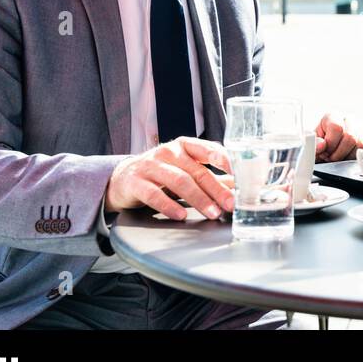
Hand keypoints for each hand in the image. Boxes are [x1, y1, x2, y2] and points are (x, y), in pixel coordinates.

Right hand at [104, 137, 234, 220]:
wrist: (122, 179)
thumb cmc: (161, 174)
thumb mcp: (185, 170)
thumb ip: (210, 176)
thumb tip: (239, 185)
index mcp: (184, 146)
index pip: (208, 149)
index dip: (225, 160)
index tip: (239, 174)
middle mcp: (168, 152)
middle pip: (197, 171)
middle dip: (216, 189)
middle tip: (231, 204)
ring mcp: (150, 166)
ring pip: (179, 181)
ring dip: (198, 199)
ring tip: (212, 213)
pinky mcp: (135, 182)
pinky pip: (154, 194)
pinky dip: (169, 206)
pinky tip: (181, 215)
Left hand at [314, 114, 362, 161]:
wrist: (331, 149)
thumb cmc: (322, 145)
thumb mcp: (313, 144)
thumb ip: (313, 145)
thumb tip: (320, 145)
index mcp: (333, 116)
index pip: (337, 128)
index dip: (330, 144)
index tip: (324, 152)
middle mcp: (349, 119)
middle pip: (350, 137)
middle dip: (338, 154)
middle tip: (331, 158)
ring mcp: (362, 129)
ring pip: (360, 145)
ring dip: (348, 157)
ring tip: (339, 158)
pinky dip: (358, 159)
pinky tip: (348, 159)